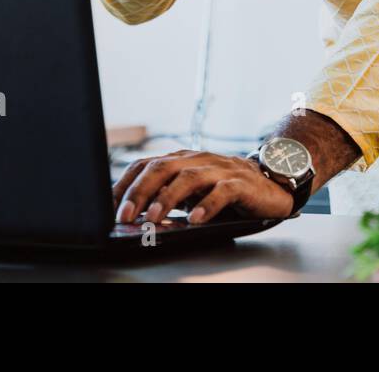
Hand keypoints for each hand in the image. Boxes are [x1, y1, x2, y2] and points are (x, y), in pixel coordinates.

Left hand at [112, 149, 293, 224]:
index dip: (125, 184)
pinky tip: (196, 220)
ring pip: (188, 178)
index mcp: (182, 160)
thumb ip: (167, 194)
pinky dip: (207, 205)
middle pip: (162, 168)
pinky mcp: (239, 183)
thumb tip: (132, 212)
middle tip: (125, 215)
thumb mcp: (191, 191)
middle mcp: (197, 160)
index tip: (110, 206)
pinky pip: (221, 192)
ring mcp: (219, 169)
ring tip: (153, 218)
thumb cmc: (225, 188)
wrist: (269, 182)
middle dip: (140, 192)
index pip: (146, 165)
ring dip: (167, 198)